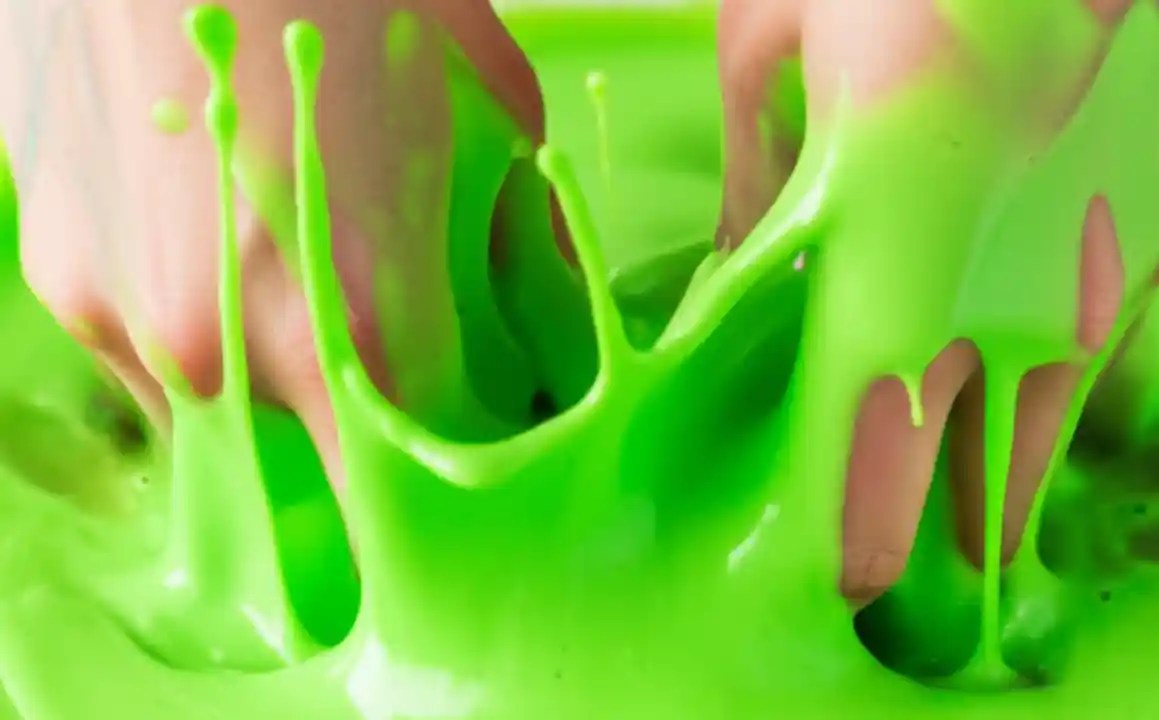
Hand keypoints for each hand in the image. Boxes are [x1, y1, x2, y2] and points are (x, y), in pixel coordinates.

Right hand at [0, 0, 542, 485]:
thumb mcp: (489, 106)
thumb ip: (526, 248)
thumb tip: (554, 323)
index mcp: (354, 328)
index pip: (418, 493)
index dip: (461, 484)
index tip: (486, 454)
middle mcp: (226, 359)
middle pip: (320, 475)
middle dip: (372, 447)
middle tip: (406, 368)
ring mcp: (124, 325)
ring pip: (228, 427)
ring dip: (282, 394)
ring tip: (305, 284)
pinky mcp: (59, 281)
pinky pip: (149, 361)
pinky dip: (206, 338)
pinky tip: (229, 247)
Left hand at [718, 0, 1158, 604]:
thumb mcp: (776, 40)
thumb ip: (758, 183)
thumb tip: (732, 272)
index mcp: (902, 228)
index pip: (871, 443)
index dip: (854, 532)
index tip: (835, 583)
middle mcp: (1028, 263)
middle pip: (986, 463)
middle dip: (939, 529)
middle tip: (902, 573)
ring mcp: (1118, 239)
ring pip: (1061, 408)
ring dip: (1010, 461)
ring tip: (975, 503)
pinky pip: (1110, 311)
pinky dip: (1063, 343)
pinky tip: (1030, 332)